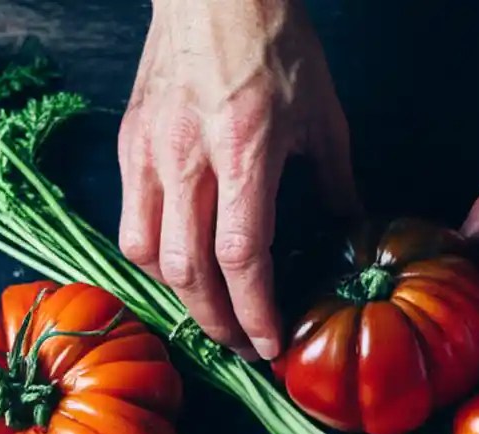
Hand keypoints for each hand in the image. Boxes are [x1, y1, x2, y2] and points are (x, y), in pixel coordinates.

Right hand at [118, 0, 356, 359]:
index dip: (254, 312)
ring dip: (180, 297)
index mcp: (244, 153)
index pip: (240, 258)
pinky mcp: (129, 146)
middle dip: (217, 322)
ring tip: (211, 311)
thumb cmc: (274, 43)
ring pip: (147, 255)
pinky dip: (152, 258)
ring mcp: (150, 155)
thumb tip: (349, 228)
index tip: (270, 343)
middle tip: (242, 345)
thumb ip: (334, 182)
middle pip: (188, 272)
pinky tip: (179, 265)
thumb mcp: (323, 115)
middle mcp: (188, 161)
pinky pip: (129, 222)